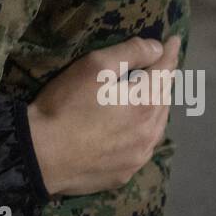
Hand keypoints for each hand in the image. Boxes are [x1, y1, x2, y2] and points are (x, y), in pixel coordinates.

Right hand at [27, 36, 179, 196]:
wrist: (40, 156)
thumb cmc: (65, 106)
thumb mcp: (94, 67)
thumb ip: (130, 53)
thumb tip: (158, 47)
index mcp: (145, 103)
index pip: (165, 71)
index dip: (170, 53)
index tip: (175, 40)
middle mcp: (149, 132)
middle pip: (164, 100)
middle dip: (164, 81)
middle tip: (163, 67)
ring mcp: (138, 157)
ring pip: (157, 127)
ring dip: (157, 108)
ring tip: (153, 97)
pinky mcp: (124, 174)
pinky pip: (142, 149)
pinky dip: (144, 134)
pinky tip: (135, 132)